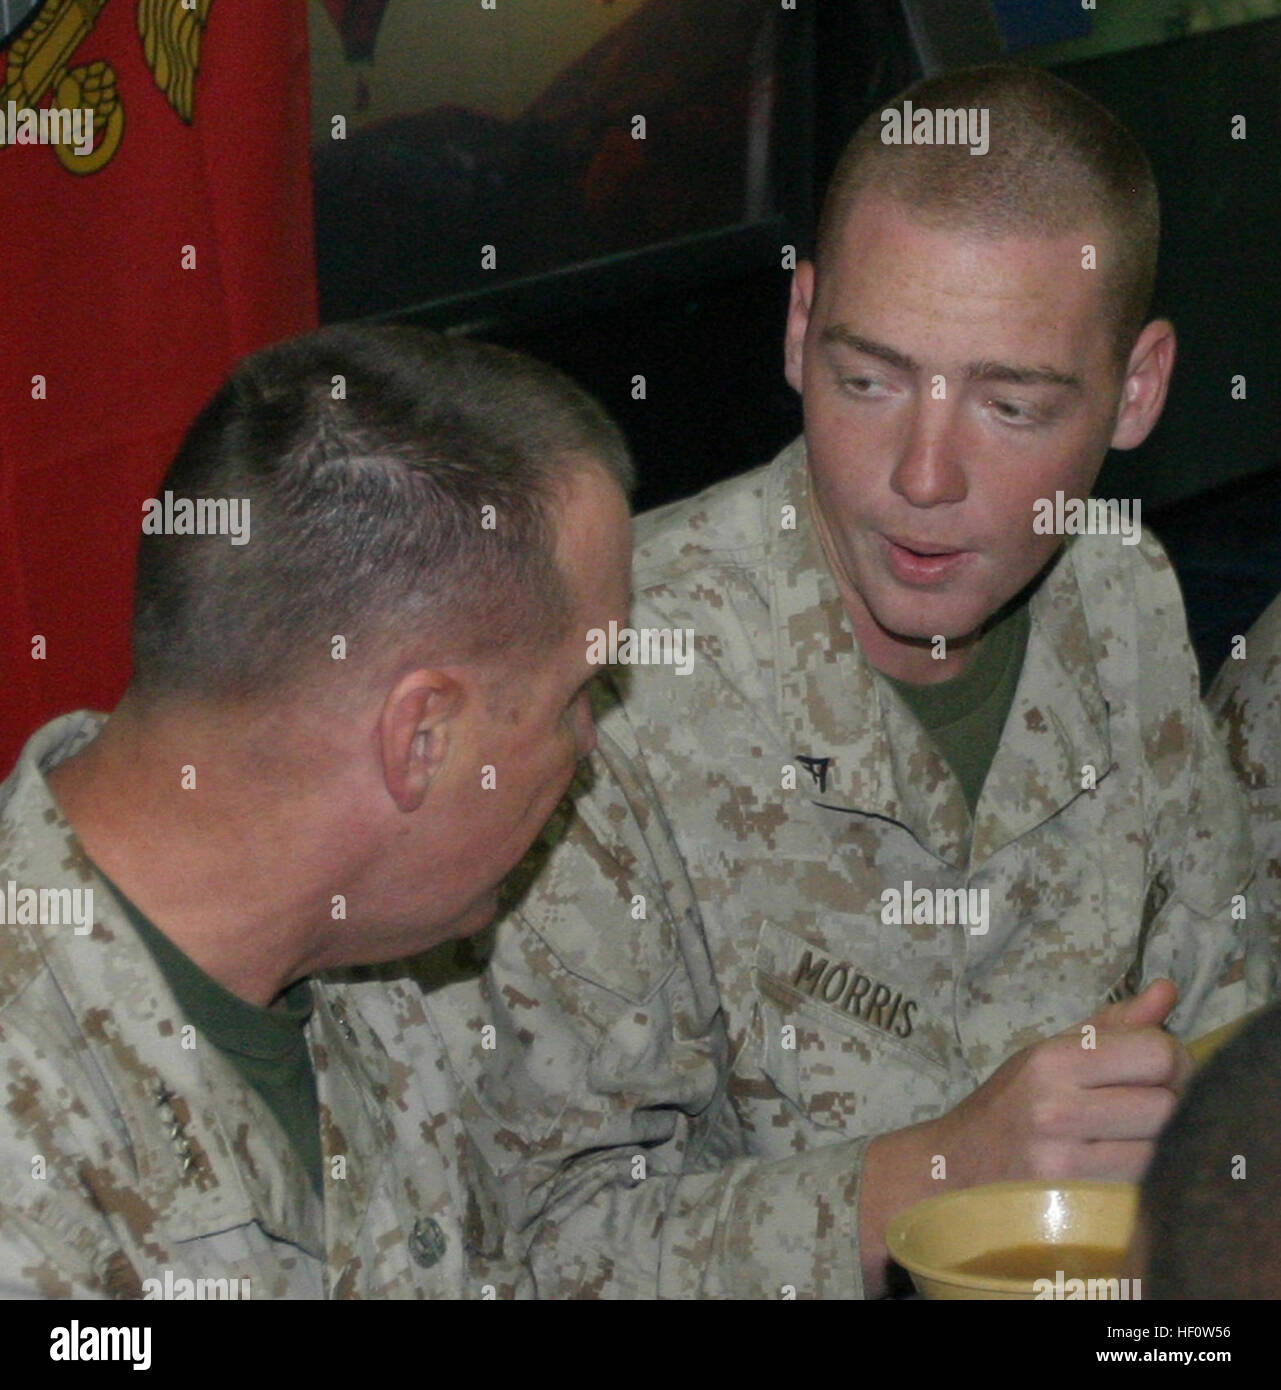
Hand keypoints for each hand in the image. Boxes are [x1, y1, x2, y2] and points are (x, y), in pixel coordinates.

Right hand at [929, 979, 1191, 1184]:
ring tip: (1141, 1137)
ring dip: (1163, 1144)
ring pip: (1161, 1148)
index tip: (1163, 1072)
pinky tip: (1129, 1166)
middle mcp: (1057, 1106)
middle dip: (1175, 1105)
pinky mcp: (1070, 1199)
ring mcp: (1063, 1158)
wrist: (955, 1164)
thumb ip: (1114, 1025)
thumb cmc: (1011, 1103)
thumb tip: (1167, 989)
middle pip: (1167, 1103)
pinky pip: (1142, 1185)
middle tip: (1156, 1108)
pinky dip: (1147, 1176)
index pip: (1156, 1051)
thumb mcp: (1052, 1053)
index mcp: (1055, 1059)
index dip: (1176, 1060)